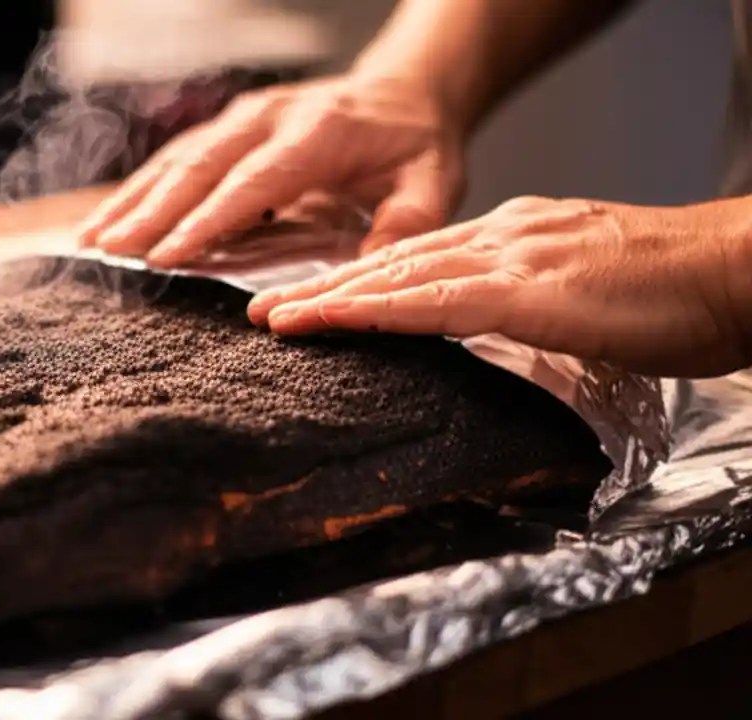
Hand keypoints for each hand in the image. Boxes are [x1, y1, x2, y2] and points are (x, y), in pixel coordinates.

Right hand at [77, 72, 465, 266]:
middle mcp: (270, 118)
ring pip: (178, 159)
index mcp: (319, 132)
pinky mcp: (227, 128)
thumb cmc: (414, 144)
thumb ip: (405, 225)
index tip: (169, 256)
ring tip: (94, 242)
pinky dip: (140, 189)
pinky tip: (110, 220)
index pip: (255, 181)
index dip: (209, 220)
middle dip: (152, 211)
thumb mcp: (432, 183)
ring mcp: (243, 118)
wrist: (403, 90)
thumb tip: (369, 271)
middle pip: (200, 166)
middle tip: (112, 252)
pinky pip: (177, 158)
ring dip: (134, 200)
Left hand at [248, 196, 751, 377]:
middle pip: (394, 262)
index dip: (360, 282)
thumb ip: (531, 309)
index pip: (420, 260)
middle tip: (268, 310)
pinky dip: (375, 310)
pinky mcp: (528, 286)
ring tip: (278, 319)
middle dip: (327, 287)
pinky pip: (433, 301)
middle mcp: (504, 237)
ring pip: (399, 275)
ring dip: (332, 298)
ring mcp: (513, 255)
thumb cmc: (677, 294)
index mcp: (516, 240)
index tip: (315, 303)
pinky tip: (333, 320)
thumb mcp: (584, 298)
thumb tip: (493, 336)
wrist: (737, 270)